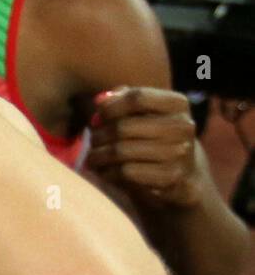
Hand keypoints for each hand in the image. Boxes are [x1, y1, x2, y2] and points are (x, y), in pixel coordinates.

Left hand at [86, 86, 203, 207]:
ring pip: (121, 151)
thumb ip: (122, 99)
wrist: (183, 171)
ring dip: (99, 155)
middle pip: (123, 127)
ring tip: (92, 156)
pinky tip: (105, 171)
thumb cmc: (153, 133)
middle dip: (99, 134)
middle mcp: (182, 127)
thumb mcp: (145, 110)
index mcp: (177, 103)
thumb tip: (100, 100)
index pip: (137, 98)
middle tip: (92, 139)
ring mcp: (178, 152)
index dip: (111, 106)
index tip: (100, 115)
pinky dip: (108, 172)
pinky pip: (126, 172)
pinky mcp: (170, 176)